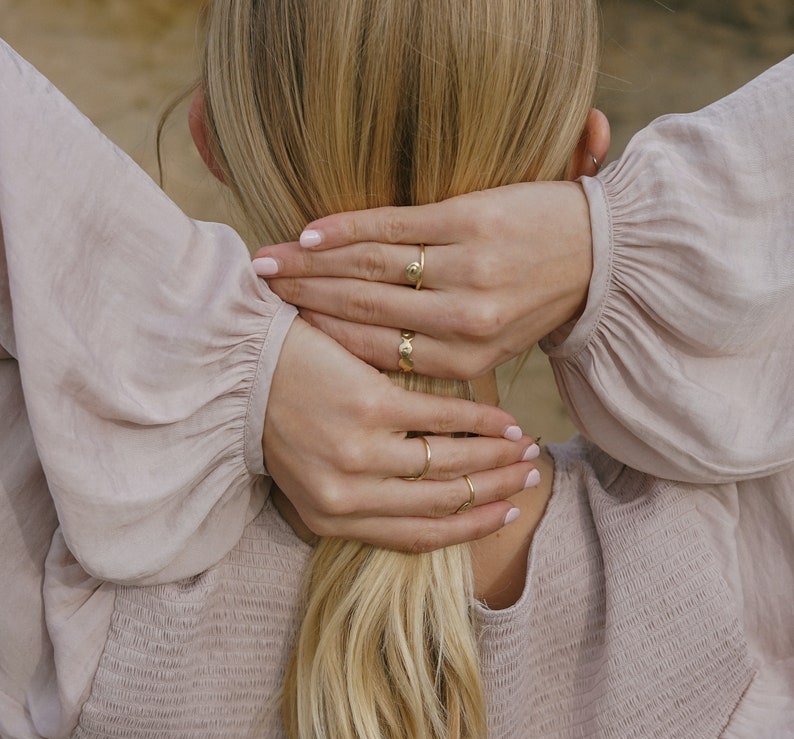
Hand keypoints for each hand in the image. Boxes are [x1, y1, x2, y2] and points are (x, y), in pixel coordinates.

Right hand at [254, 181, 592, 379]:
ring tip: (269, 266)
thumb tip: (366, 354)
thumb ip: (433, 350)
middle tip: (259, 295)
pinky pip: (392, 226)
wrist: (600, 255)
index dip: (324, 338)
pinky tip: (309, 234)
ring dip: (313, 265)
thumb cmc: (536, 301)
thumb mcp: (490, 344)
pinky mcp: (468, 221)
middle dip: (305, 300)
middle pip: (364, 309)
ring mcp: (465, 268)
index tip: (281, 333)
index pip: (376, 349)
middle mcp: (462, 319)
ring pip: (371, 268)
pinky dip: (346, 229)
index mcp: (465, 357)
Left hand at [264, 318, 540, 551]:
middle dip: (494, 494)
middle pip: (441, 504)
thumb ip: (359, 496)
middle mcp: (346, 495)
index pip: (417, 535)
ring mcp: (359, 452)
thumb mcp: (306, 474)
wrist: (236, 365)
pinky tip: (503, 419)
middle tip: (528, 479)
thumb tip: (428, 502)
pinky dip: (479, 420)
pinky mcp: (369, 406)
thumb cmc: (275, 415)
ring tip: (525, 450)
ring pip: (448, 466)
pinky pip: (442, 419)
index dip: (469, 528)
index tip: (504, 514)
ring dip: (496, 459)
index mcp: (330, 518)